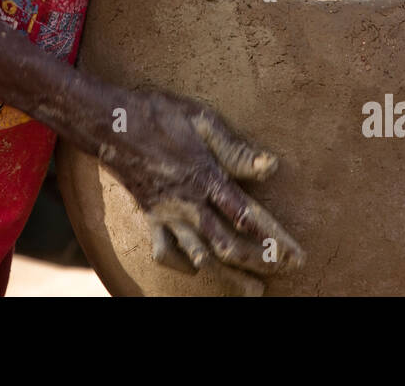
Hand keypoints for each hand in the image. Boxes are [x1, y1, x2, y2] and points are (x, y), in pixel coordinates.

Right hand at [98, 88, 304, 295]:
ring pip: (200, 256)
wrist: (109, 123)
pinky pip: (164, 251)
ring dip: (229, 275)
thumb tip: (271, 166)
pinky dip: (181, 265)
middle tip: (284, 269)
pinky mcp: (150, 216)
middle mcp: (187, 204)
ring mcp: (167, 214)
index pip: (246, 216)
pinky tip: (196, 269)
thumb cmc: (158, 114)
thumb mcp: (200, 120)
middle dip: (258, 261)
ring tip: (253, 289)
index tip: (295, 254)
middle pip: (227, 244)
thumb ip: (235, 149)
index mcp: (205, 178)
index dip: (273, 238)